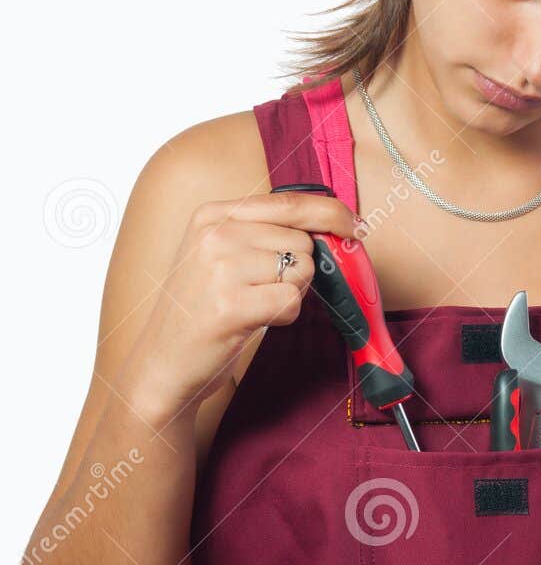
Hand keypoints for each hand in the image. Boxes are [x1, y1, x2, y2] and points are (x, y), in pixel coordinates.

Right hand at [123, 190, 359, 426]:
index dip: (331, 213)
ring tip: (253, 306)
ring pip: (302, 270)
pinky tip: (253, 321)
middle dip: (298, 270)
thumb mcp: (219, 255)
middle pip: (302, 241)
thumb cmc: (201, 310)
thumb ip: (266, 234)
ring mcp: (220, 268)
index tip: (354, 226)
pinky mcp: (230, 305)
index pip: (289, 202)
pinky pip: (292, 301)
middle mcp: (215, 234)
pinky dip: (284, 316)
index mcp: (213, 214)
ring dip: (290, 295)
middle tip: (263, 291)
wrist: (163, 362)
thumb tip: (332, 228)